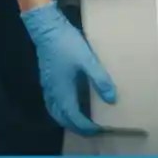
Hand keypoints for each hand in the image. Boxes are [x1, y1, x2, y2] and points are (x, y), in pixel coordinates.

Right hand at [20, 2, 115, 135]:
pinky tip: (69, 102)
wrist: (47, 28)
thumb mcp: (88, 61)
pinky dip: (61, 109)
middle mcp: (53, 93)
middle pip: (62, 118)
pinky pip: (52, 102)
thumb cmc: (67, 43)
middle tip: (91, 130)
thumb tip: (111, 99)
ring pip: (55, 111)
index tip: (99, 130)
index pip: (74, 118)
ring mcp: (47, 86)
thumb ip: (100, 80)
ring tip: (80, 121)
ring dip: (67, 120)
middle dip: (76, 127)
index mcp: (63, 92)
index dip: (86, 127)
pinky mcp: (46, 78)